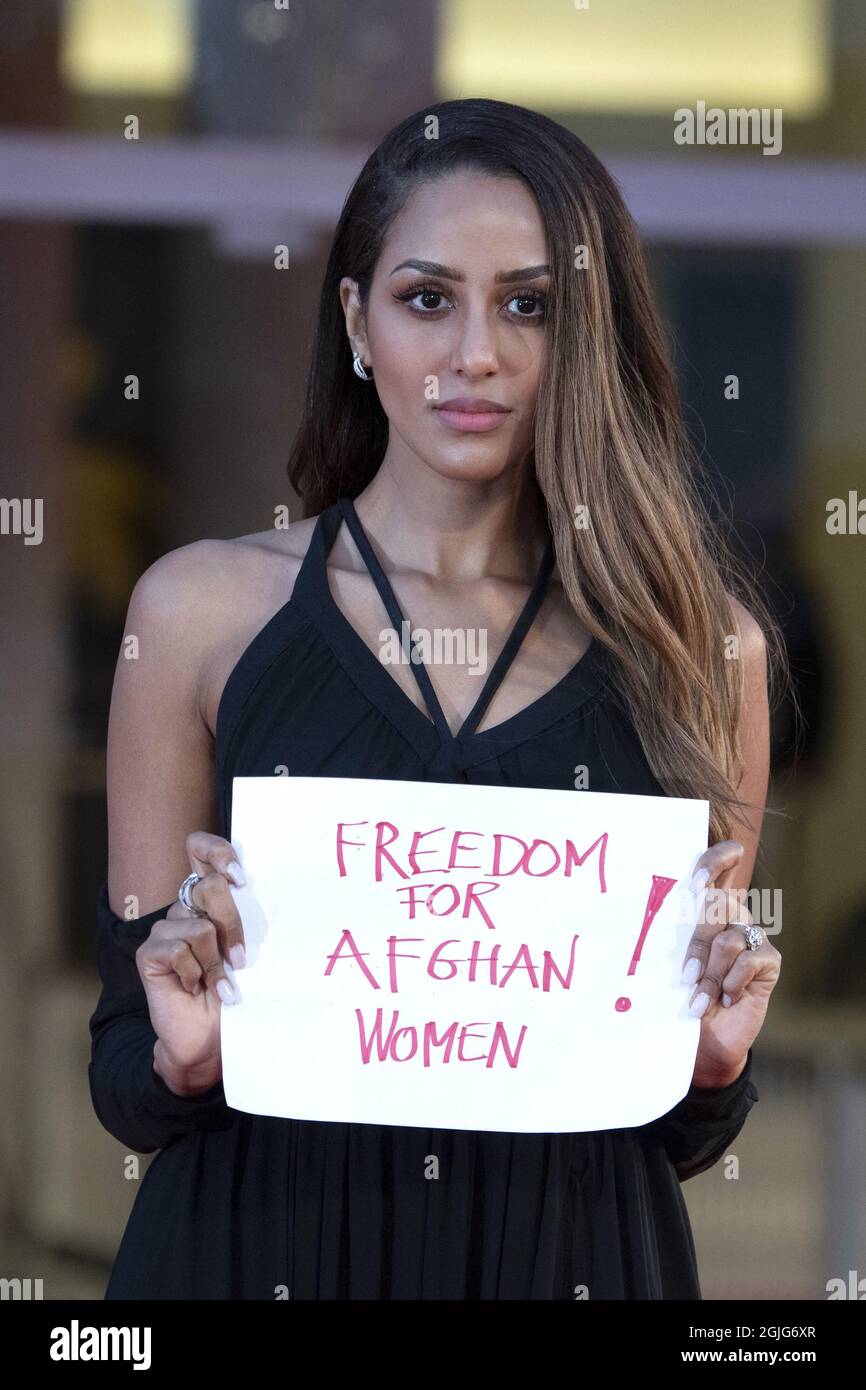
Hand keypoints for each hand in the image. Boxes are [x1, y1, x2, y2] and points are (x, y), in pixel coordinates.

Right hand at [136, 832, 246, 1087]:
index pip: (200, 849)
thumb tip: (250, 888)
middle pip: (207, 887)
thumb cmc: (233, 990)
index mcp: (207, 900)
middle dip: (231, 924)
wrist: (209, 1037)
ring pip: (199, 927)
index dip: (217, 851)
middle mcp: (183, 908)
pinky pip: (178, 949)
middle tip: (241, 959)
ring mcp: (164, 930)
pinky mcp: (150, 953)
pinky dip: (195, 973)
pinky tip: (194, 988)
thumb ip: (242, 917)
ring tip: (219, 984)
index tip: (241, 877)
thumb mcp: (245, 949)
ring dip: (216, 962)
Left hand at [682, 840, 780, 1087]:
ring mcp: (753, 936)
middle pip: (719, 903)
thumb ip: (671, 937)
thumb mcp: (670, 964)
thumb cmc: (681, 996)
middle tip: (685, 973)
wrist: (705, 1039)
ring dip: (709, 973)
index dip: (715, 860)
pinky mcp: (768, 960)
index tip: (697, 881)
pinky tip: (726, 999)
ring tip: (699, 999)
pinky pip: (748, 960)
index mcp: (706, 907)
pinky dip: (731, 983)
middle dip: (697, 940)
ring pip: (728, 939)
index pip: (722, 862)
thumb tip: (649, 919)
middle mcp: (733, 915)